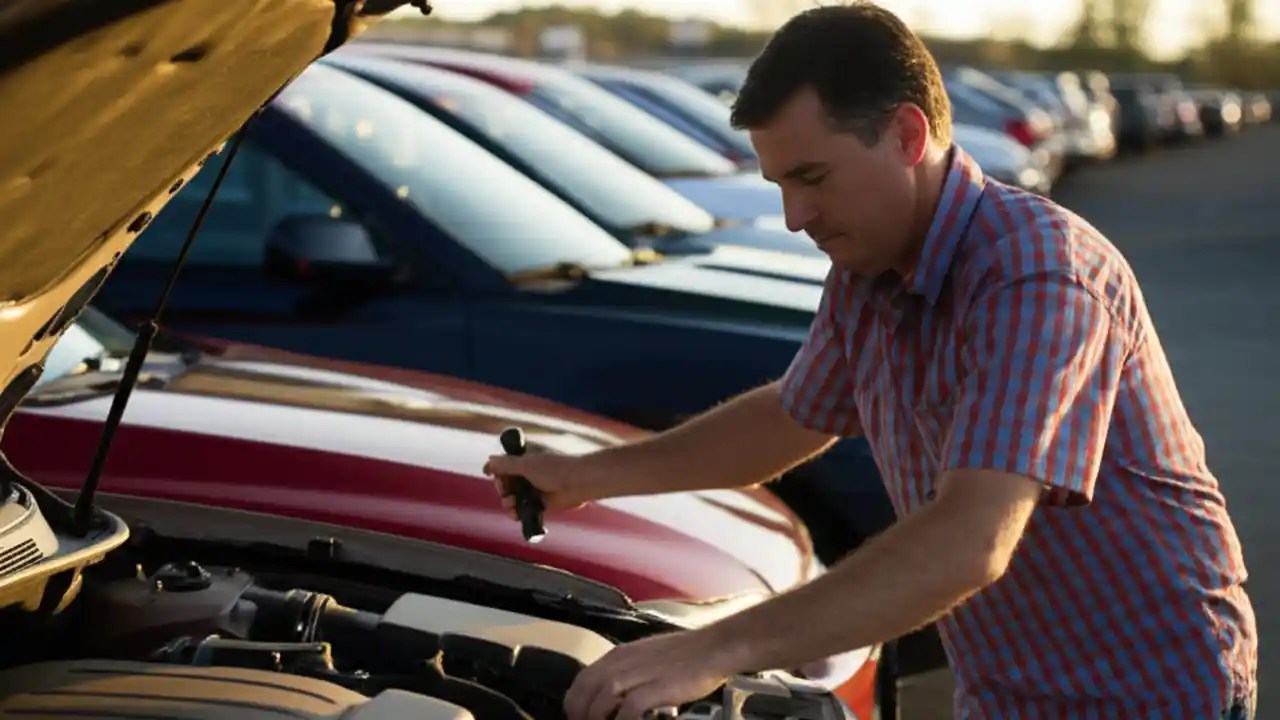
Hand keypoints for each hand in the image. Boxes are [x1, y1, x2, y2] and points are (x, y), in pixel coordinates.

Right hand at [483, 449, 594, 518]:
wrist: (578, 482)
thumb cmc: (555, 468)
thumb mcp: (525, 463)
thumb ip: (505, 464)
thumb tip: (488, 461)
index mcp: (525, 458)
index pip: (503, 464)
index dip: (496, 471)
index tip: (489, 474)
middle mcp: (528, 473)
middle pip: (505, 483)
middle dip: (502, 488)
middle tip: (505, 490)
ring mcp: (534, 489)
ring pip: (512, 498)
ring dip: (508, 501)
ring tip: (512, 502)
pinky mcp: (540, 504)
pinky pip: (522, 511)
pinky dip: (517, 513)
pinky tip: (516, 513)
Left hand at [564, 629, 739, 719]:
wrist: (711, 648)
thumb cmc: (683, 654)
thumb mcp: (645, 656)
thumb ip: (626, 670)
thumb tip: (611, 693)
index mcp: (618, 655)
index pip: (582, 680)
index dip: (575, 703)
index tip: (578, 717)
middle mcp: (621, 663)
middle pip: (585, 692)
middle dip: (580, 714)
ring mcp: (636, 675)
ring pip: (600, 701)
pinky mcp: (654, 688)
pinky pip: (628, 710)